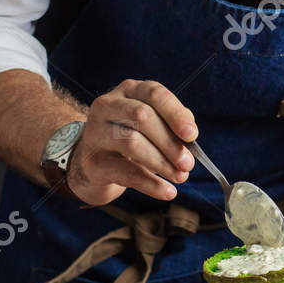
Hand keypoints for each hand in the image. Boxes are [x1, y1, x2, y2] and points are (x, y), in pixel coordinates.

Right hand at [66, 79, 198, 205]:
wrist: (95, 163)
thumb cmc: (132, 138)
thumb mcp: (153, 126)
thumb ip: (173, 127)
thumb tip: (190, 139)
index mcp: (129, 90)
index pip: (154, 94)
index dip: (175, 114)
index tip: (192, 135)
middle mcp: (108, 105)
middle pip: (142, 117)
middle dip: (170, 142)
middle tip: (188, 164)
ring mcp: (95, 132)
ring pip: (132, 143)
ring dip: (161, 163)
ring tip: (180, 177)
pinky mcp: (91, 161)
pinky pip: (124, 172)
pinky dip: (150, 184)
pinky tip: (167, 192)